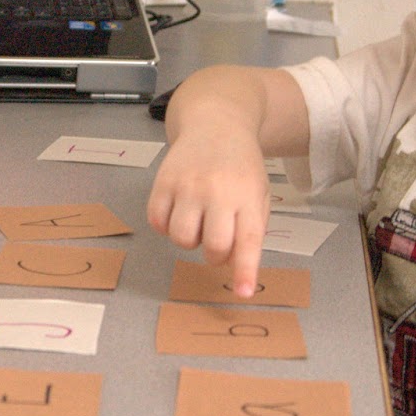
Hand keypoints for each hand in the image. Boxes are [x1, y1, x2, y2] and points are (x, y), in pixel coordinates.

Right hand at [146, 126, 269, 297]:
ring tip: (197, 220)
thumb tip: (232, 266)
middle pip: (213, 246)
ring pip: (181, 239)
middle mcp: (218, 191)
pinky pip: (157, 222)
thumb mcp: (258, 193)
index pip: (248, 241)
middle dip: (215, 254)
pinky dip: (166, 225)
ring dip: (189, 239)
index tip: (242, 293)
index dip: (245, 270)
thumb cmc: (240, 167)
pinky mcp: (163, 181)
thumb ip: (250, 228)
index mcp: (248, 196)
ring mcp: (188, 185)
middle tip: (217, 240)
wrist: (216, 123)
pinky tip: (178, 209)